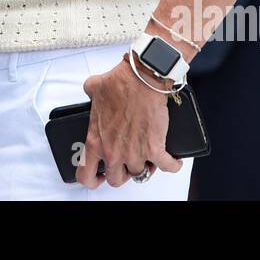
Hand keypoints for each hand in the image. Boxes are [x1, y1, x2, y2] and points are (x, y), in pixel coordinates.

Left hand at [77, 56, 182, 188]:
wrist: (143, 79)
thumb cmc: (121, 83)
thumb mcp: (94, 88)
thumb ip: (90, 94)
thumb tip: (92, 90)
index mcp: (96, 140)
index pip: (86, 175)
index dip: (92, 180)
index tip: (99, 177)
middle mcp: (113, 152)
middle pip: (116, 179)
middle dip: (123, 173)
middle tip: (127, 163)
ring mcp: (134, 153)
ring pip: (141, 174)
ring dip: (146, 166)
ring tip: (149, 155)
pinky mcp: (155, 149)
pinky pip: (167, 167)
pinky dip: (172, 164)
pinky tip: (173, 159)